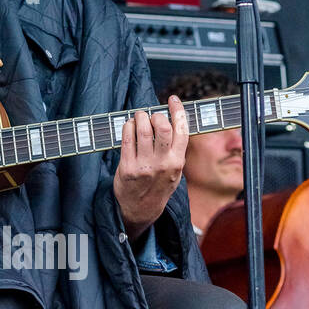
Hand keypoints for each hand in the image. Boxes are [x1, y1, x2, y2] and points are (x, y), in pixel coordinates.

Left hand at [113, 95, 187, 241]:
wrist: (141, 209)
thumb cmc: (158, 186)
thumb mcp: (174, 171)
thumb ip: (175, 149)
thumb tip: (171, 120)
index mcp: (177, 162)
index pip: (182, 130)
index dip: (178, 110)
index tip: (173, 99)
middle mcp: (162, 163)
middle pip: (162, 126)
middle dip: (156, 114)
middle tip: (151, 115)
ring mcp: (144, 166)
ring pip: (142, 129)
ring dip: (139, 117)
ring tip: (138, 118)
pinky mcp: (127, 167)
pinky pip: (127, 138)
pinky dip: (128, 126)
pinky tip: (129, 126)